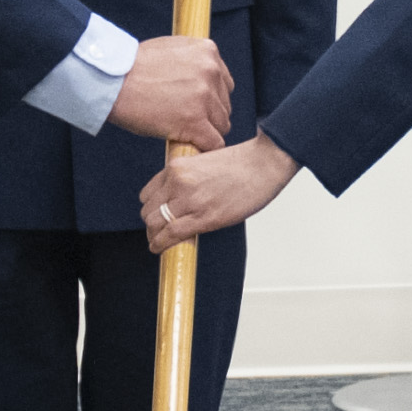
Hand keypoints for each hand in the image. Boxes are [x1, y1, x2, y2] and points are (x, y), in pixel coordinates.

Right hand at [110, 35, 232, 150]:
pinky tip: (189, 145)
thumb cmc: (131, 66)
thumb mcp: (170, 49)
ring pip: (221, 125)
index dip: (210, 98)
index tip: (194, 106)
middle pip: (224, 105)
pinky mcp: (195, 121)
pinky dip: (203, 147)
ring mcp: (204, 97)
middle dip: (208, 115)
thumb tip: (204, 77)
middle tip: (184, 120)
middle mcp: (211, 71)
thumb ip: (193, 61)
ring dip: (204, 131)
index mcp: (208, 51)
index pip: (224, 84)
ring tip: (182, 131)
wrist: (111, 80)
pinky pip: (214, 142)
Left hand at [142, 133, 299, 248]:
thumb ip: (187, 179)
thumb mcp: (203, 163)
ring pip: (155, 223)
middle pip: (148, 210)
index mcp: (177, 167)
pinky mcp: (204, 217)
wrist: (264, 163)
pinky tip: (158, 248)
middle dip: (152, 223)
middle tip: (160, 231)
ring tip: (159, 241)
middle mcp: (178, 182)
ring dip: (155, 235)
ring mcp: (190, 200)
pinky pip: (171, 234)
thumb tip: (179, 200)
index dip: (151, 207)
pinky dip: (160, 244)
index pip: (147, 193)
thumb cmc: (242, 163)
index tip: (157, 215)